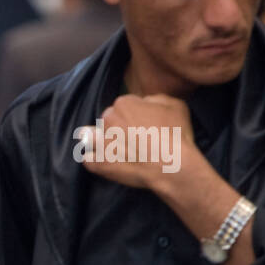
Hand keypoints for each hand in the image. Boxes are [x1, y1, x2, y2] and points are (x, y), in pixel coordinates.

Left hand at [80, 93, 198, 190]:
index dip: (134, 114)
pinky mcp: (98, 163)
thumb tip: (145, 103)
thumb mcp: (174, 105)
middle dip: (118, 126)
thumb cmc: (175, 134)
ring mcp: (100, 142)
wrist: (171, 164)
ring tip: (114, 149)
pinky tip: (105, 162)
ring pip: (93, 137)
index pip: (125, 105)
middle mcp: (108, 120)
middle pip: (109, 120)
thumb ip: (155, 99)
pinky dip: (95, 160)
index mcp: (124, 103)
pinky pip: (88, 159)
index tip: (143, 123)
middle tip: (133, 138)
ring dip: (100, 141)